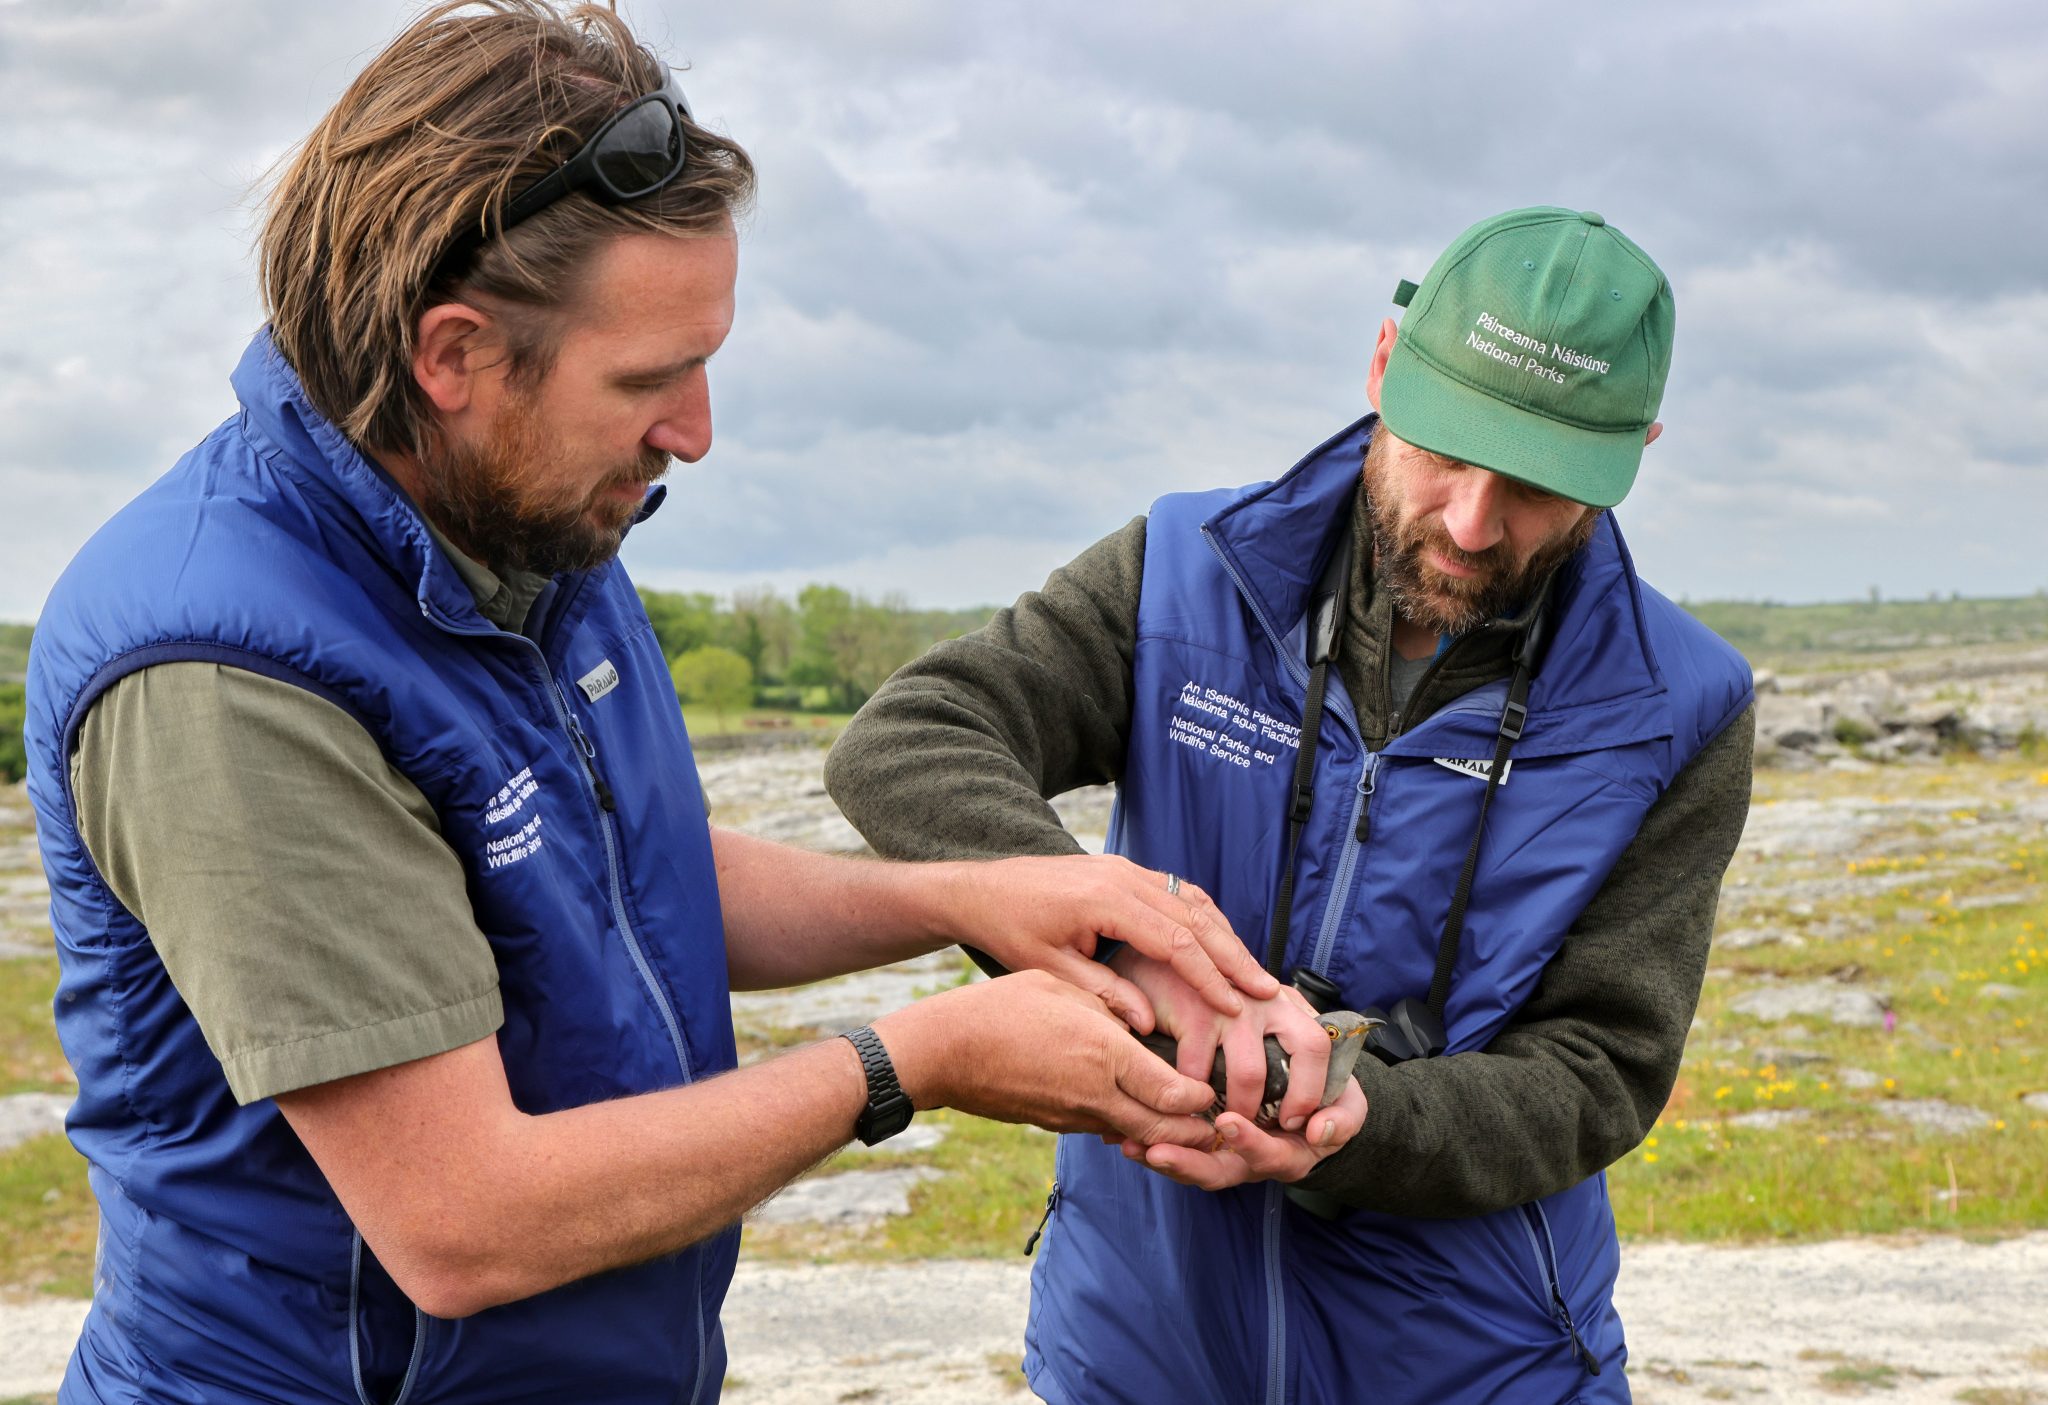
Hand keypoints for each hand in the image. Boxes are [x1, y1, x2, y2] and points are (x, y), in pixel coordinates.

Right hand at [872, 970, 1219, 1148]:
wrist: (943, 1052)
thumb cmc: (1000, 1008)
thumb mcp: (1063, 988)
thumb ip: (1110, 1004)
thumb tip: (1143, 1018)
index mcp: (1105, 1054)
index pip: (1176, 1093)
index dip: (1204, 1097)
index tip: (1218, 1084)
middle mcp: (1096, 1094)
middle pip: (1166, 1130)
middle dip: (1198, 1131)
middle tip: (1221, 1122)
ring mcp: (1074, 1115)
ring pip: (1137, 1137)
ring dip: (1165, 1135)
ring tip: (1189, 1122)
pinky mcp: (1055, 1124)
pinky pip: (1104, 1130)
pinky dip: (1128, 1127)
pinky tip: (1134, 1109)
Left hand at [938, 855, 1279, 1031]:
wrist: (982, 888)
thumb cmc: (1009, 929)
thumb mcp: (1050, 969)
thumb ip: (1102, 994)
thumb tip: (1149, 1024)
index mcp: (1105, 900)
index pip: (1174, 941)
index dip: (1208, 976)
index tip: (1235, 1005)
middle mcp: (1123, 876)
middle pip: (1194, 917)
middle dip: (1233, 956)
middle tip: (1265, 990)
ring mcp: (1126, 869)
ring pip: (1191, 901)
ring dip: (1225, 936)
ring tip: (1253, 972)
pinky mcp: (1125, 871)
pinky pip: (1176, 892)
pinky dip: (1204, 918)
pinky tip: (1221, 944)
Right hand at [1112, 950, 1334, 1130]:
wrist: (1154, 953)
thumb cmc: (1202, 987)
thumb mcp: (1244, 997)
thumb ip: (1271, 1023)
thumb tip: (1293, 1067)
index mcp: (1281, 999)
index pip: (1320, 1043)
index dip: (1316, 1085)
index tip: (1298, 1117)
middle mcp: (1266, 998)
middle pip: (1309, 1048)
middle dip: (1300, 1097)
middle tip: (1277, 1127)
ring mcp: (1232, 1005)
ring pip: (1250, 1075)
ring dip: (1240, 1110)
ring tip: (1228, 1126)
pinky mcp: (1195, 1013)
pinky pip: (1198, 1073)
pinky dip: (1192, 1097)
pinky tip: (1188, 1105)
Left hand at [1124, 1080, 1367, 1189]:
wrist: (1315, 1105)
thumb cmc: (1331, 1106)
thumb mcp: (1346, 1112)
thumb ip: (1338, 1121)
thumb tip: (1319, 1132)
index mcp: (1285, 1155)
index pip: (1266, 1154)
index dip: (1249, 1142)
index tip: (1230, 1123)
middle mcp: (1249, 1161)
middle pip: (1215, 1172)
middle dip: (1185, 1164)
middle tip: (1155, 1150)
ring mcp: (1225, 1154)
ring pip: (1190, 1164)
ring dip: (1159, 1155)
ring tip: (1130, 1144)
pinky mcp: (1205, 1142)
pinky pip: (1177, 1147)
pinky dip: (1152, 1142)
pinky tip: (1122, 1132)